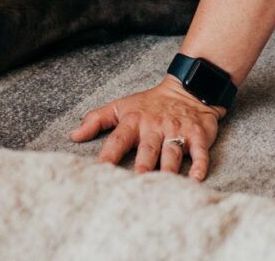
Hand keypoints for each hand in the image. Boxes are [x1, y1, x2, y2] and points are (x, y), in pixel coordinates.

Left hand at [70, 76, 224, 180]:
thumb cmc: (150, 104)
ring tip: (165, 184)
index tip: (102, 170)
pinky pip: (199, 151)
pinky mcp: (197, 135)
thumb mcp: (121, 107)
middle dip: (142, 165)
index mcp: (134, 121)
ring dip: (168, 168)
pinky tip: (196, 179)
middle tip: (137, 181)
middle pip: (147, 148)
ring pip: (171, 152)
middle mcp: (155, 126)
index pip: (119, 138)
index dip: (110, 154)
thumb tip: (74, 136)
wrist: (188, 89)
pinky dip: (200, 164)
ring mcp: (176, 130)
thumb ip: (96, 120)